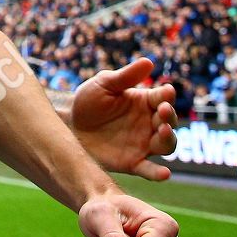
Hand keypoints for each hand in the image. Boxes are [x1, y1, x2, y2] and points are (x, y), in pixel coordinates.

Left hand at [72, 58, 178, 180]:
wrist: (67, 123)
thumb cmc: (88, 100)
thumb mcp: (104, 84)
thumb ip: (125, 77)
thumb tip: (149, 62)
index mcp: (145, 102)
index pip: (162, 98)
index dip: (166, 95)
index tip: (166, 91)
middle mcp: (148, 124)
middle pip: (168, 122)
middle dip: (169, 116)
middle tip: (162, 111)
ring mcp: (142, 144)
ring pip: (165, 145)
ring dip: (168, 139)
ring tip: (162, 131)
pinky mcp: (132, 163)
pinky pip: (149, 170)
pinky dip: (158, 173)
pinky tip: (164, 174)